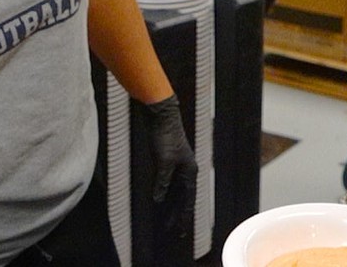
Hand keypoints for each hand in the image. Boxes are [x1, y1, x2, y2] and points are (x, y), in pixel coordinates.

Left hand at [142, 94, 197, 236]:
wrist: (161, 116)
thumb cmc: (165, 136)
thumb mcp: (163, 161)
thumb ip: (161, 181)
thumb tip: (157, 199)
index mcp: (189, 172)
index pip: (188, 200)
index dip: (184, 216)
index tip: (181, 230)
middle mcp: (185, 171)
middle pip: (181, 198)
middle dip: (176, 214)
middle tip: (171, 231)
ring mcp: (176, 166)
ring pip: (174, 192)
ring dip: (169, 205)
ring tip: (164, 220)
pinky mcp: (166, 161)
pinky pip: (166, 183)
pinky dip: (163, 193)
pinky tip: (157, 200)